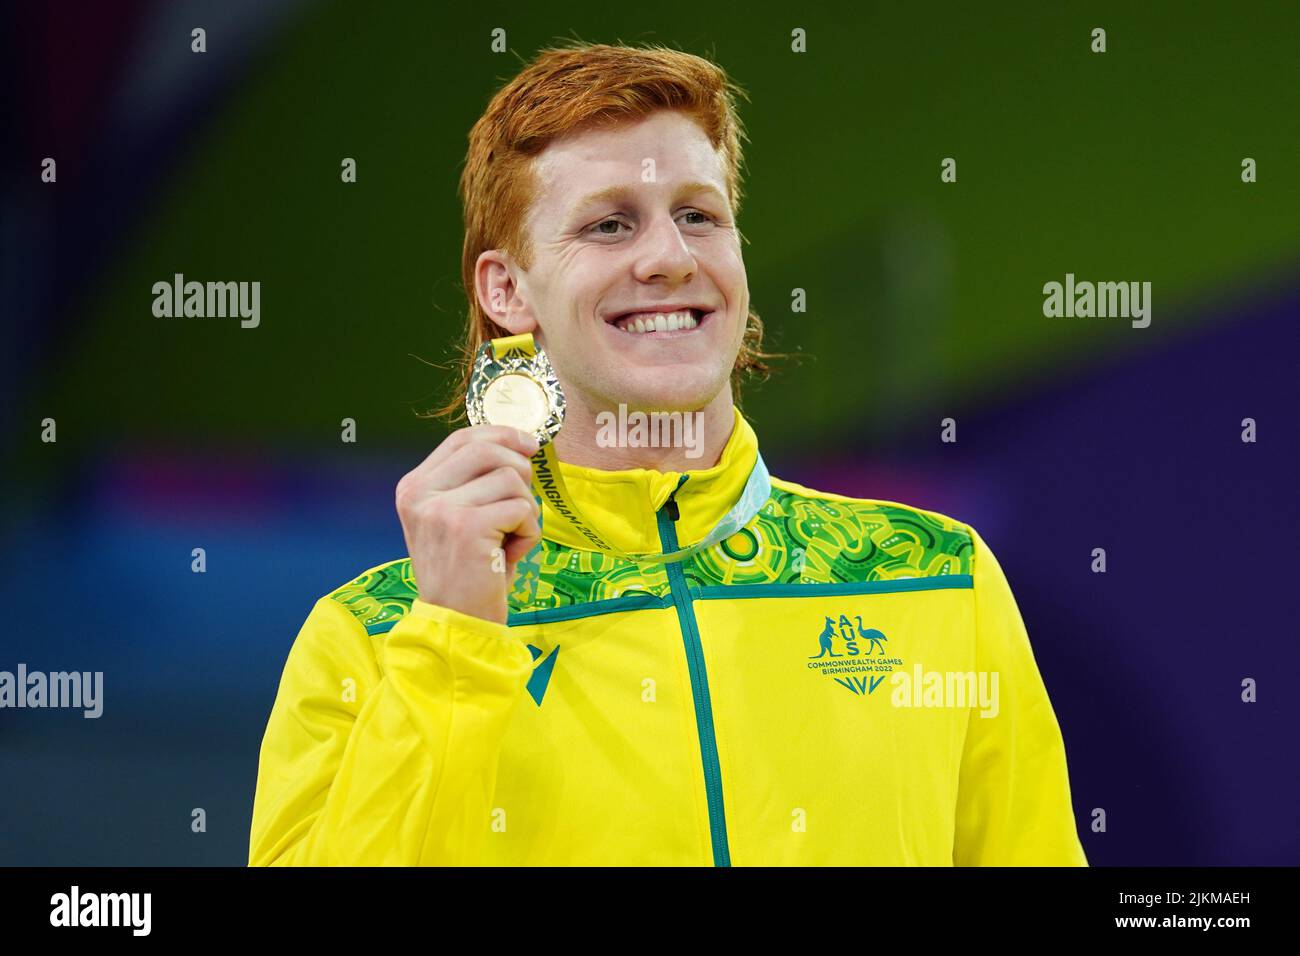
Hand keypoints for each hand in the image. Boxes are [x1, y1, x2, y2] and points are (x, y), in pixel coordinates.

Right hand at [395, 425, 541, 624]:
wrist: (457, 624)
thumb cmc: (467, 572)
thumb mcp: (457, 519)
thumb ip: (472, 482)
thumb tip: (519, 443)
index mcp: (413, 487)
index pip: (461, 438)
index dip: (500, 434)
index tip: (528, 444)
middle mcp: (420, 493)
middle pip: (488, 449)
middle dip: (519, 472)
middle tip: (519, 508)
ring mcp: (441, 509)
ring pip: (511, 479)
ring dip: (523, 512)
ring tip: (506, 541)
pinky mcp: (467, 527)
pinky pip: (521, 508)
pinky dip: (528, 534)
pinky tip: (509, 555)